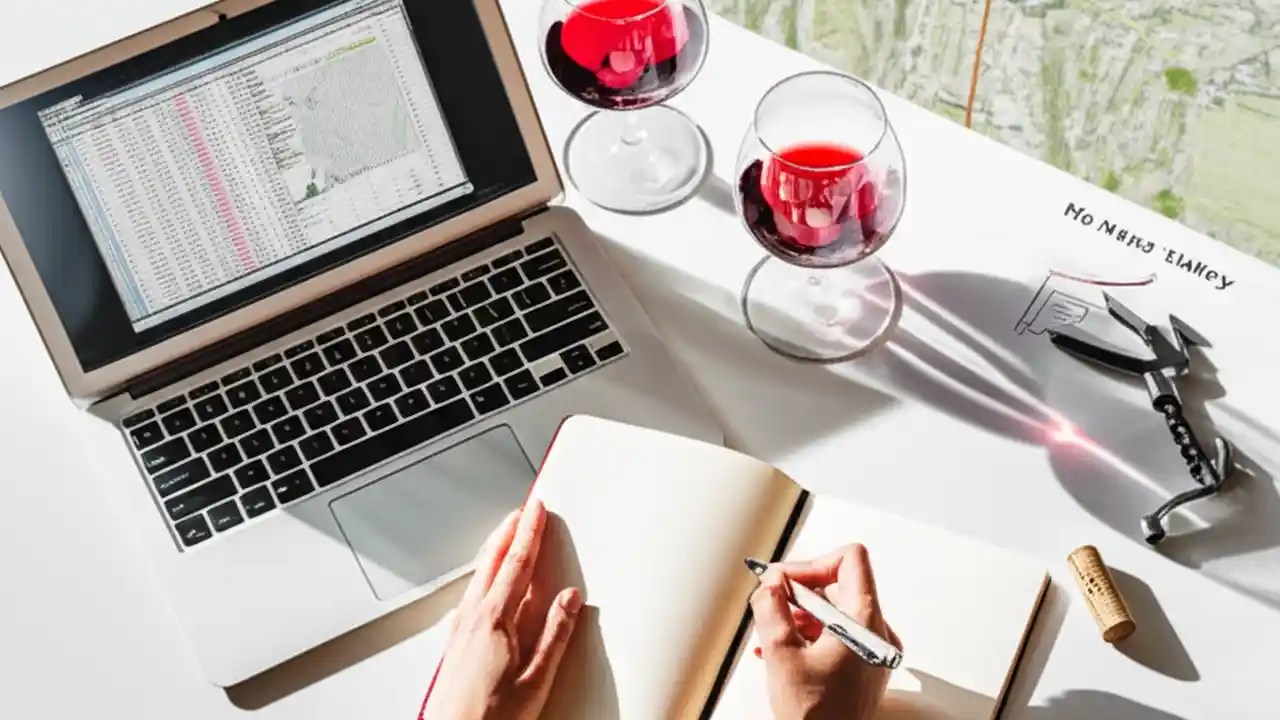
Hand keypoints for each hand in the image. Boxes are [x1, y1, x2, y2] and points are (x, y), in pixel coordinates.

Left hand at [423, 500, 582, 719]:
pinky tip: (485, 583)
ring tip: (507, 536)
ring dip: (495, 551)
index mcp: (496, 621)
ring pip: (479, 576)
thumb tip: (568, 600)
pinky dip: (484, 576)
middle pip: (493, 561)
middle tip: (522, 511)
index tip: (537, 509)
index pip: (517, 563)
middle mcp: (472, 619)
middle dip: (509, 532)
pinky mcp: (454, 645)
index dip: (529, 532)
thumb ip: (554, 636)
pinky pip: (471, 595)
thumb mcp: (536, 681)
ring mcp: (460, 631)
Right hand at [750, 544, 901, 719]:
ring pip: (835, 610)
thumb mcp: (782, 655)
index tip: (785, 580)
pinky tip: (781, 646)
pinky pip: (837, 633)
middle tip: (770, 599)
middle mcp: (877, 633)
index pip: (850, 560)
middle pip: (839, 584)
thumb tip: (769, 583)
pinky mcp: (863, 666)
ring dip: (799, 613)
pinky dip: (809, 632)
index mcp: (865, 623)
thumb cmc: (817, 717)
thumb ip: (771, 608)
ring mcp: (872, 651)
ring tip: (773, 629)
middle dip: (798, 591)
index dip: (812, 564)